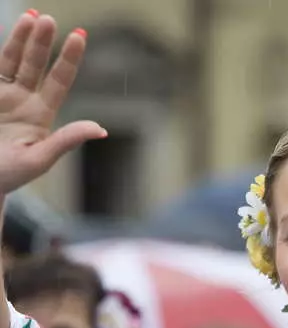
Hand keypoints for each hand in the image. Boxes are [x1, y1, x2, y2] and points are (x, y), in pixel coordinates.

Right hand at [0, 11, 105, 194]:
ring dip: (22, 39)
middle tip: (49, 20)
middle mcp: (23, 100)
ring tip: (33, 17)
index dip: (69, 59)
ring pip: (13, 60)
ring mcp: (2, 94)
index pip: (59, 81)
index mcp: (41, 115)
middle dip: (42, 43)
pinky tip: (6, 26)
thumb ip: (66, 140)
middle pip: (36, 65)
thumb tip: (102, 130)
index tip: (79, 36)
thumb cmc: (9, 175)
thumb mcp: (39, 159)